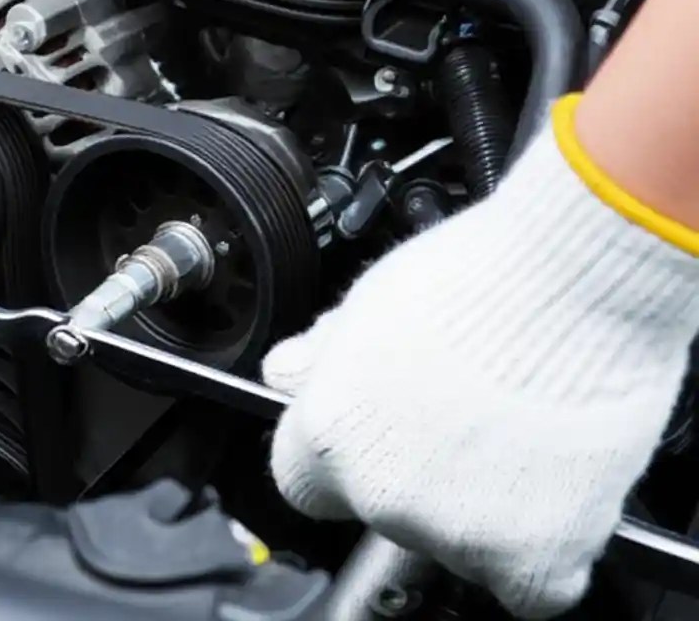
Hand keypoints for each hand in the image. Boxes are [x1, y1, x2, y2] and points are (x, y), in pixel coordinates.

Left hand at [262, 111, 698, 617]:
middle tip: (464, 422)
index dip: (342, 459)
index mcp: (329, 433)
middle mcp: (380, 490)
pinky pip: (529, 587)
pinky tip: (548, 491)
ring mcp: (454, 530)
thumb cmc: (481, 276)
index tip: (373, 441)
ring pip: (454, 545)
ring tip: (516, 435)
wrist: (576, 282)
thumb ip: (325, 355)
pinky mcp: (532, 556)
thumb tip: (287, 372)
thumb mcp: (372, 301)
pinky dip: (541, 552)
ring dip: (479, 507)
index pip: (302, 482)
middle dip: (415, 475)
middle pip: (382, 509)